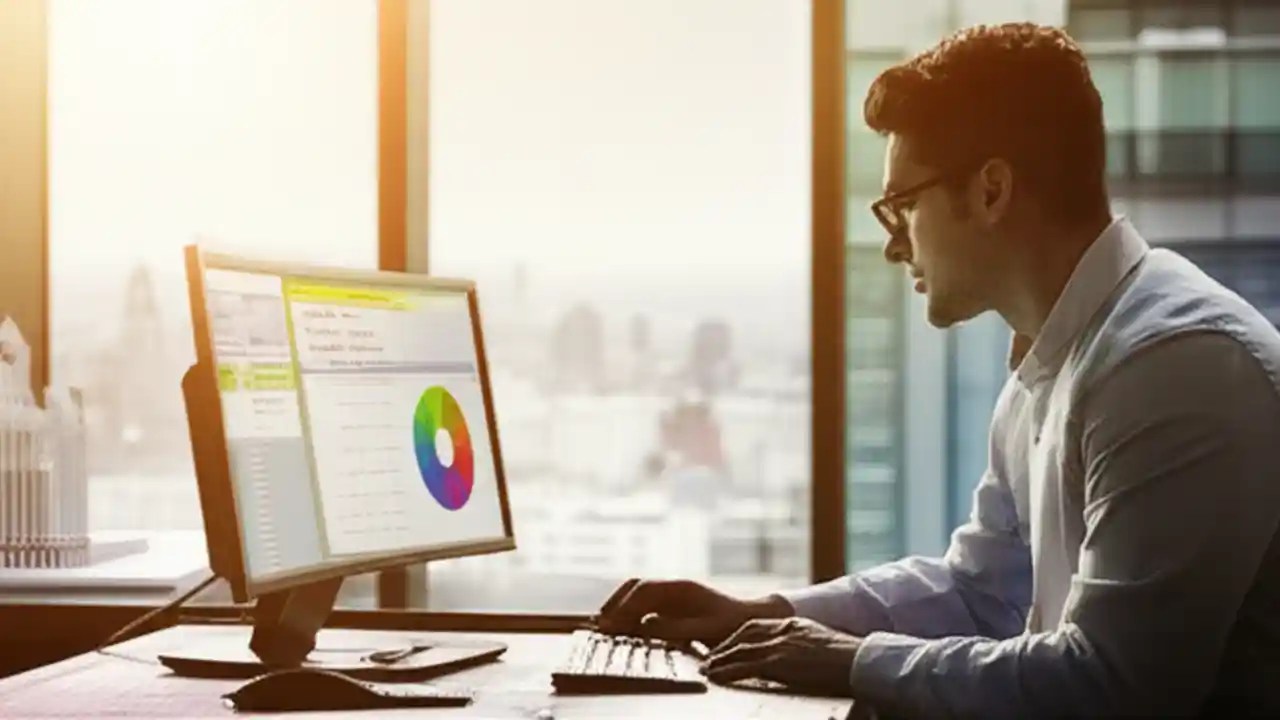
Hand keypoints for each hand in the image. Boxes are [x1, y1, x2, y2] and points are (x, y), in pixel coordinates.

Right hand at [594, 578, 792, 645]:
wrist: (751, 619)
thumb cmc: (732, 624)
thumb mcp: (706, 629)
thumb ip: (676, 628)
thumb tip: (646, 625)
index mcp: (681, 588)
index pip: (644, 589)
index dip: (624, 605)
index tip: (610, 621)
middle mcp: (674, 587)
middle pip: (636, 587)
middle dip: (616, 602)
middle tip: (600, 622)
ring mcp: (673, 595)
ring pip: (638, 594)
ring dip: (621, 607)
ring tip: (606, 625)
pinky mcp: (673, 606)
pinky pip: (646, 605)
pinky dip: (631, 613)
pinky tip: (624, 628)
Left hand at [701, 617, 861, 695]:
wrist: (861, 661)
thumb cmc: (848, 659)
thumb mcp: (821, 644)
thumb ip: (804, 645)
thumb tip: (797, 658)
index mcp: (793, 624)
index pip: (756, 626)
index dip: (737, 636)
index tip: (726, 645)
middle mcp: (783, 630)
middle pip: (744, 634)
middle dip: (725, 646)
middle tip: (710, 658)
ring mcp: (780, 645)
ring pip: (740, 650)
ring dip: (720, 660)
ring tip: (707, 670)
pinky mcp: (779, 662)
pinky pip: (745, 667)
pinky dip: (728, 672)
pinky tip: (717, 678)